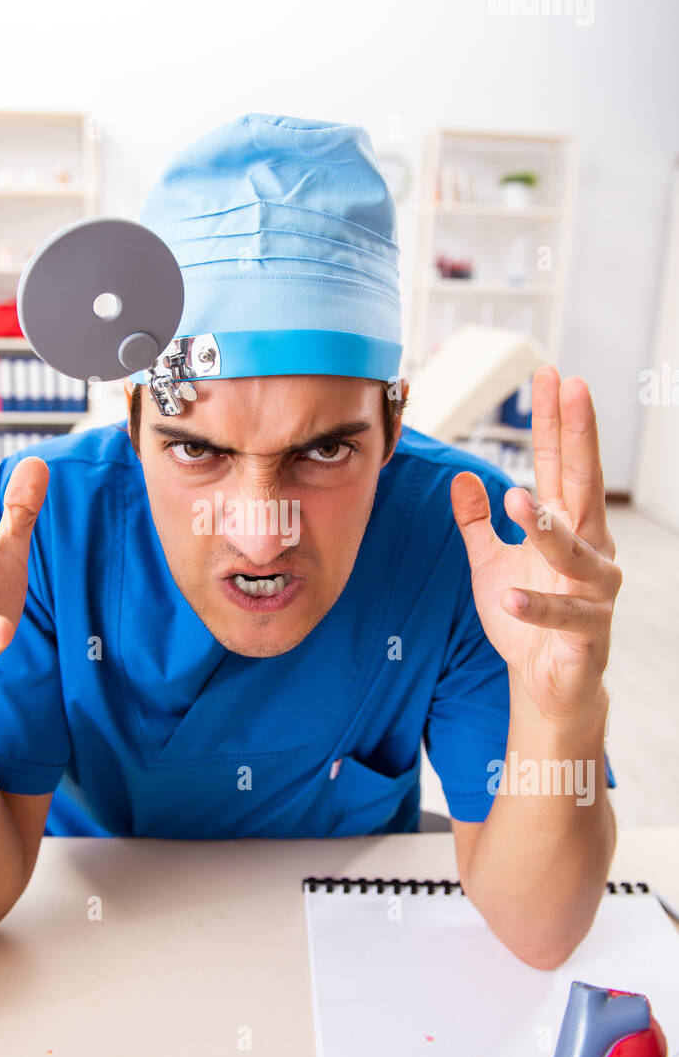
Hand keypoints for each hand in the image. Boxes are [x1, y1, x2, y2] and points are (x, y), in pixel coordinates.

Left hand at [449, 365, 621, 720]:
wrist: (547, 681)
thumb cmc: (526, 617)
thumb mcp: (491, 561)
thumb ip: (478, 521)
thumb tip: (463, 477)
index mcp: (566, 524)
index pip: (558, 463)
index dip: (554, 421)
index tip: (551, 375)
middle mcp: (589, 547)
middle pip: (581, 483)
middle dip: (576, 436)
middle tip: (571, 390)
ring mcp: (592, 589)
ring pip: (575, 551)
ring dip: (546, 526)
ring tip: (516, 500)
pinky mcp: (586, 630)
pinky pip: (561, 614)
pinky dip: (535, 604)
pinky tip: (508, 593)